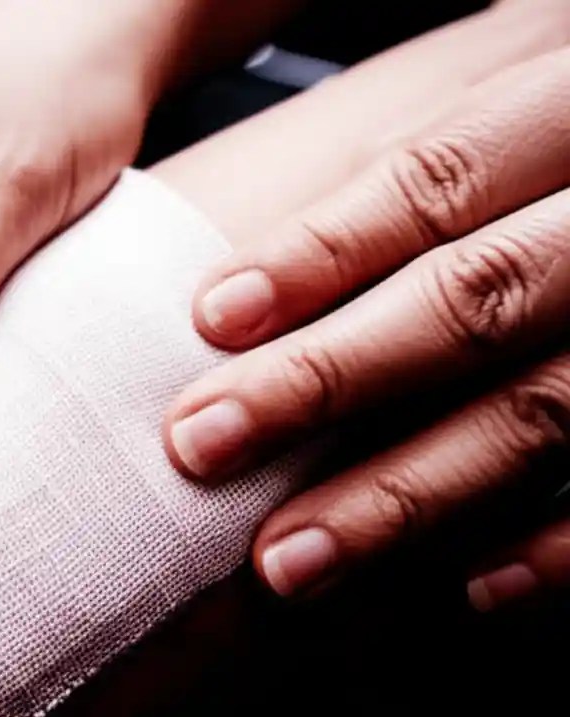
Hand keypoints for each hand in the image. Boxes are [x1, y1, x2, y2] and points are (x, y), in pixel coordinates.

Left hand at [166, 44, 569, 608]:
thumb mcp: (525, 106)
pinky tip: (472, 594)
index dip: (321, 248)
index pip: (440, 176)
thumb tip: (241, 273)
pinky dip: (557, 547)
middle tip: (199, 447)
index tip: (208, 316)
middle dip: (326, 380)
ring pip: (543, 410)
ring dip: (407, 496)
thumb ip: (433, 171)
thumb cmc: (555, 167)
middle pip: (474, 300)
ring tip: (290, 562)